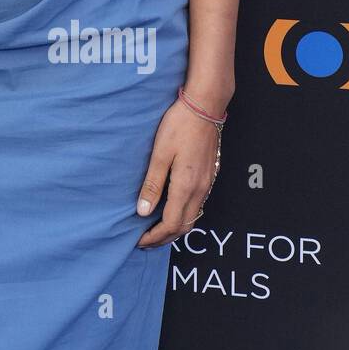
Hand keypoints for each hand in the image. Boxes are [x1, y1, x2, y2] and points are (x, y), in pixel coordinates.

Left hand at [135, 97, 220, 246]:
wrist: (205, 106)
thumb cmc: (179, 126)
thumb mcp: (160, 154)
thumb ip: (153, 184)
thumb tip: (143, 211)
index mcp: (187, 186)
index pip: (171, 223)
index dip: (154, 236)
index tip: (138, 241)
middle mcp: (201, 189)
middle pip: (184, 226)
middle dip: (164, 238)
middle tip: (145, 242)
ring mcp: (208, 183)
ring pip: (192, 217)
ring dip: (174, 228)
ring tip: (155, 230)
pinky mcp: (209, 175)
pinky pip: (197, 205)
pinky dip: (183, 215)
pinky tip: (171, 210)